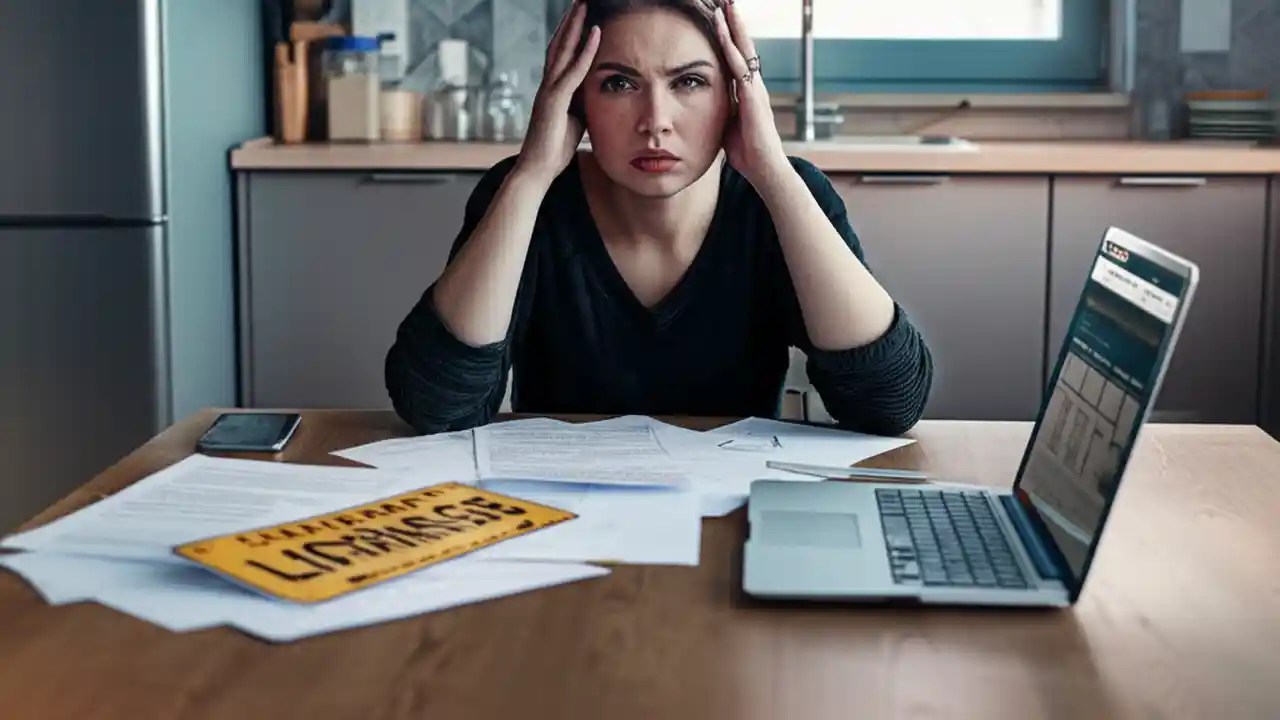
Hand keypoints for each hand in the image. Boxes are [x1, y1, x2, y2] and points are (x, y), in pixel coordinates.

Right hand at [513, 0, 600, 185]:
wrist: (538, 170)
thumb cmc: (555, 149)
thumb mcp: (576, 120)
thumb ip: (583, 103)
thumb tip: (598, 94)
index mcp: (552, 89)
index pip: (562, 54)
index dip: (571, 33)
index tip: (581, 14)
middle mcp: (548, 84)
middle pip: (560, 43)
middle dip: (571, 20)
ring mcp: (549, 91)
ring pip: (563, 50)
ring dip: (575, 25)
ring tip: (584, 4)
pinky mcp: (554, 101)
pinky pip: (573, 70)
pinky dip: (585, 51)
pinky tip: (595, 33)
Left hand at [713, 2, 788, 185]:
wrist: (764, 169)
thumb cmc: (747, 151)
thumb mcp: (728, 125)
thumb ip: (722, 110)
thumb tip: (707, 105)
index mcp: (748, 90)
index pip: (737, 56)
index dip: (730, 36)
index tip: (721, 16)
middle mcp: (754, 84)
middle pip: (743, 45)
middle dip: (735, 21)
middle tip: (727, 0)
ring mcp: (755, 89)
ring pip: (743, 49)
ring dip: (733, 25)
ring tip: (726, 4)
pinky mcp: (752, 97)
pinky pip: (739, 66)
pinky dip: (730, 46)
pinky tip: (722, 30)